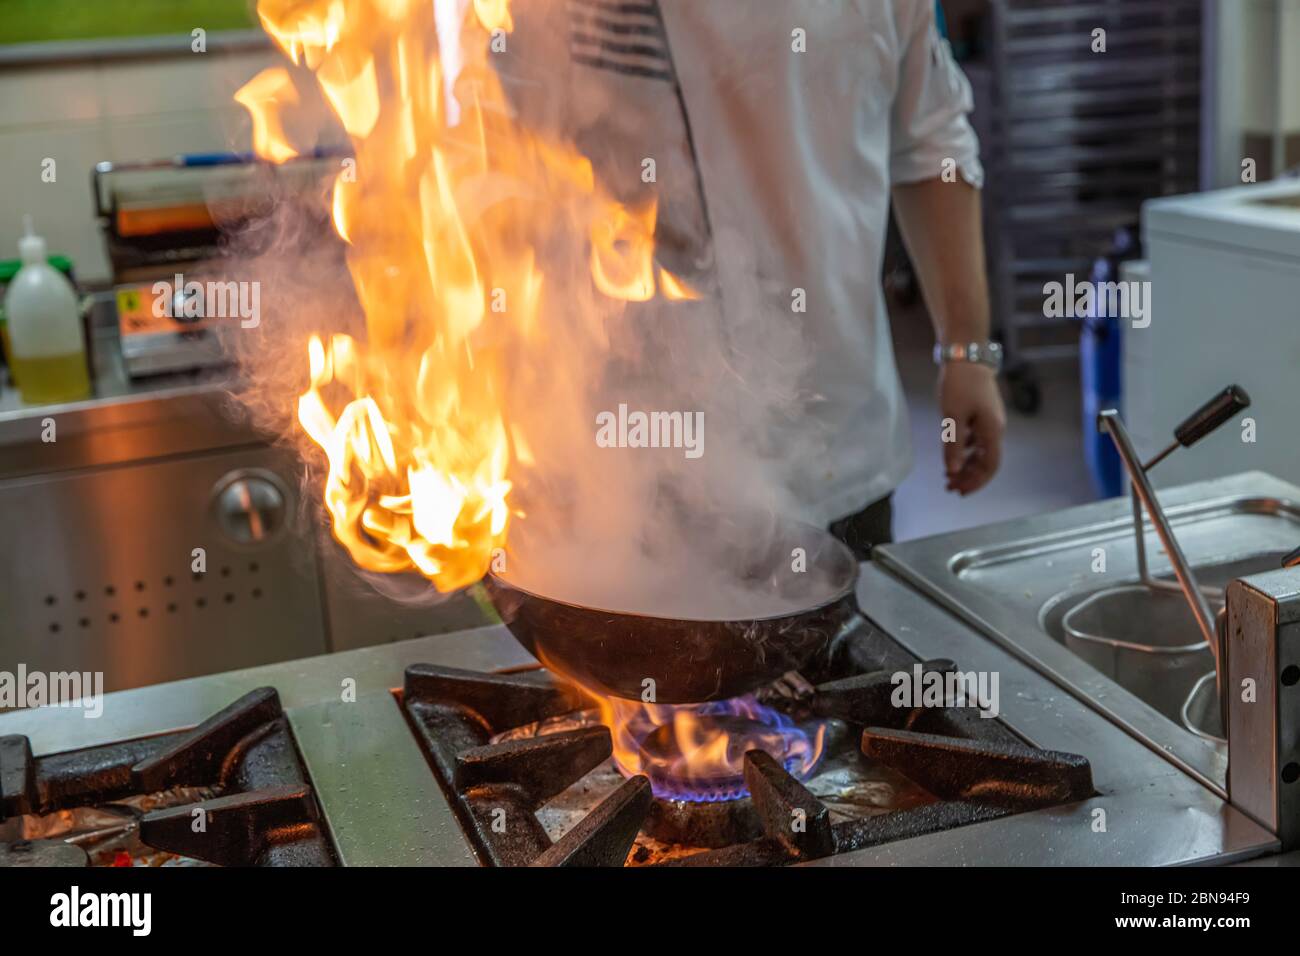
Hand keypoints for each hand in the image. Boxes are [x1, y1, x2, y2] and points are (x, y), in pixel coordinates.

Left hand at [938, 362, 1005, 495]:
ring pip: (981, 452)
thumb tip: (952, 470)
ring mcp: (990, 421)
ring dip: (966, 465)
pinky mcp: (983, 414)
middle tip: (950, 488)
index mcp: (992, 430)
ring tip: (948, 476)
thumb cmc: (959, 384)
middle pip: (986, 462)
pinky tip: (953, 454)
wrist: (966, 356)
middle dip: (969, 477)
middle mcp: (996, 428)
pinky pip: (977, 440)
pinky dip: (965, 451)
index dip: (976, 482)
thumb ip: (952, 445)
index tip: (959, 491)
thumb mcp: (952, 416)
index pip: (990, 466)